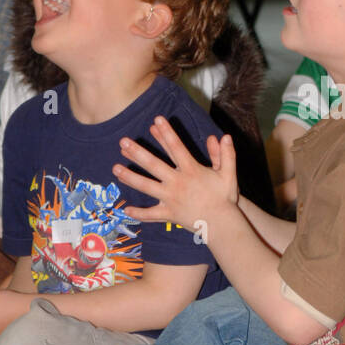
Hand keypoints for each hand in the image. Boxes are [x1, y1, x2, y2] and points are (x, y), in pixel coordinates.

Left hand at [114, 116, 238, 230]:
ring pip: (146, 186)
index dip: (166, 133)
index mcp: (191, 170)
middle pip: (154, 164)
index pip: (176, 147)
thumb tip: (225, 136)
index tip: (155, 120)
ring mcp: (171, 199)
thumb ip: (226, 155)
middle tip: (123, 142)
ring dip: (130, 177)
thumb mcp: (228, 174)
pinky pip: (151, 214)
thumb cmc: (225, 198)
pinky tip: (126, 210)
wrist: (222, 224)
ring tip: (115, 168)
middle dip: (137, 152)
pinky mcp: (169, 214)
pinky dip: (139, 213)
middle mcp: (177, 182)